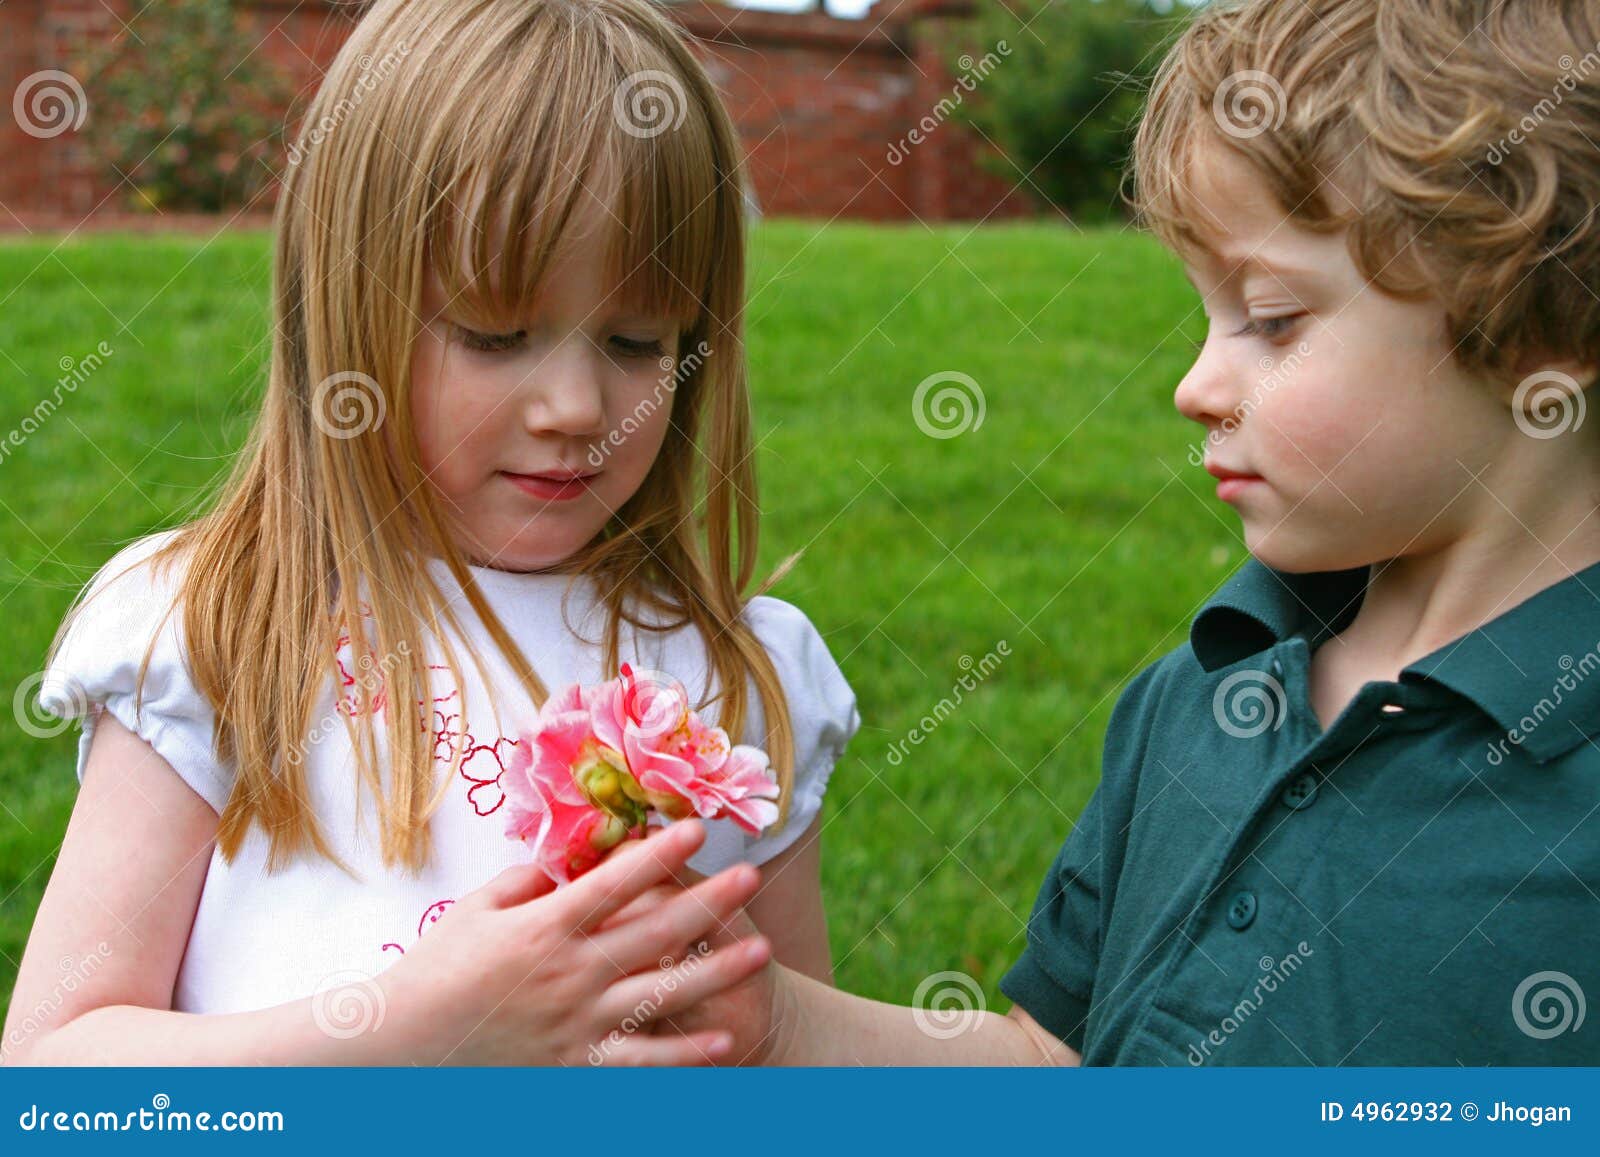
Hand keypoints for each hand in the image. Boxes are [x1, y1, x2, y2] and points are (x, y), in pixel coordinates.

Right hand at [377, 820, 772, 1064]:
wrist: (401, 1051)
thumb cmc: (434, 973)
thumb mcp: (475, 910)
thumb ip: (526, 881)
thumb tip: (567, 859)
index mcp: (544, 926)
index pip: (615, 882)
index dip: (660, 853)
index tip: (698, 828)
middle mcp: (569, 972)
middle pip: (655, 930)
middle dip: (709, 901)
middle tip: (753, 877)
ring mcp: (576, 1023)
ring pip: (662, 992)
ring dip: (717, 970)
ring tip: (760, 949)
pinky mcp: (575, 1067)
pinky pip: (640, 1062)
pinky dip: (683, 1054)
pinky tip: (723, 1041)